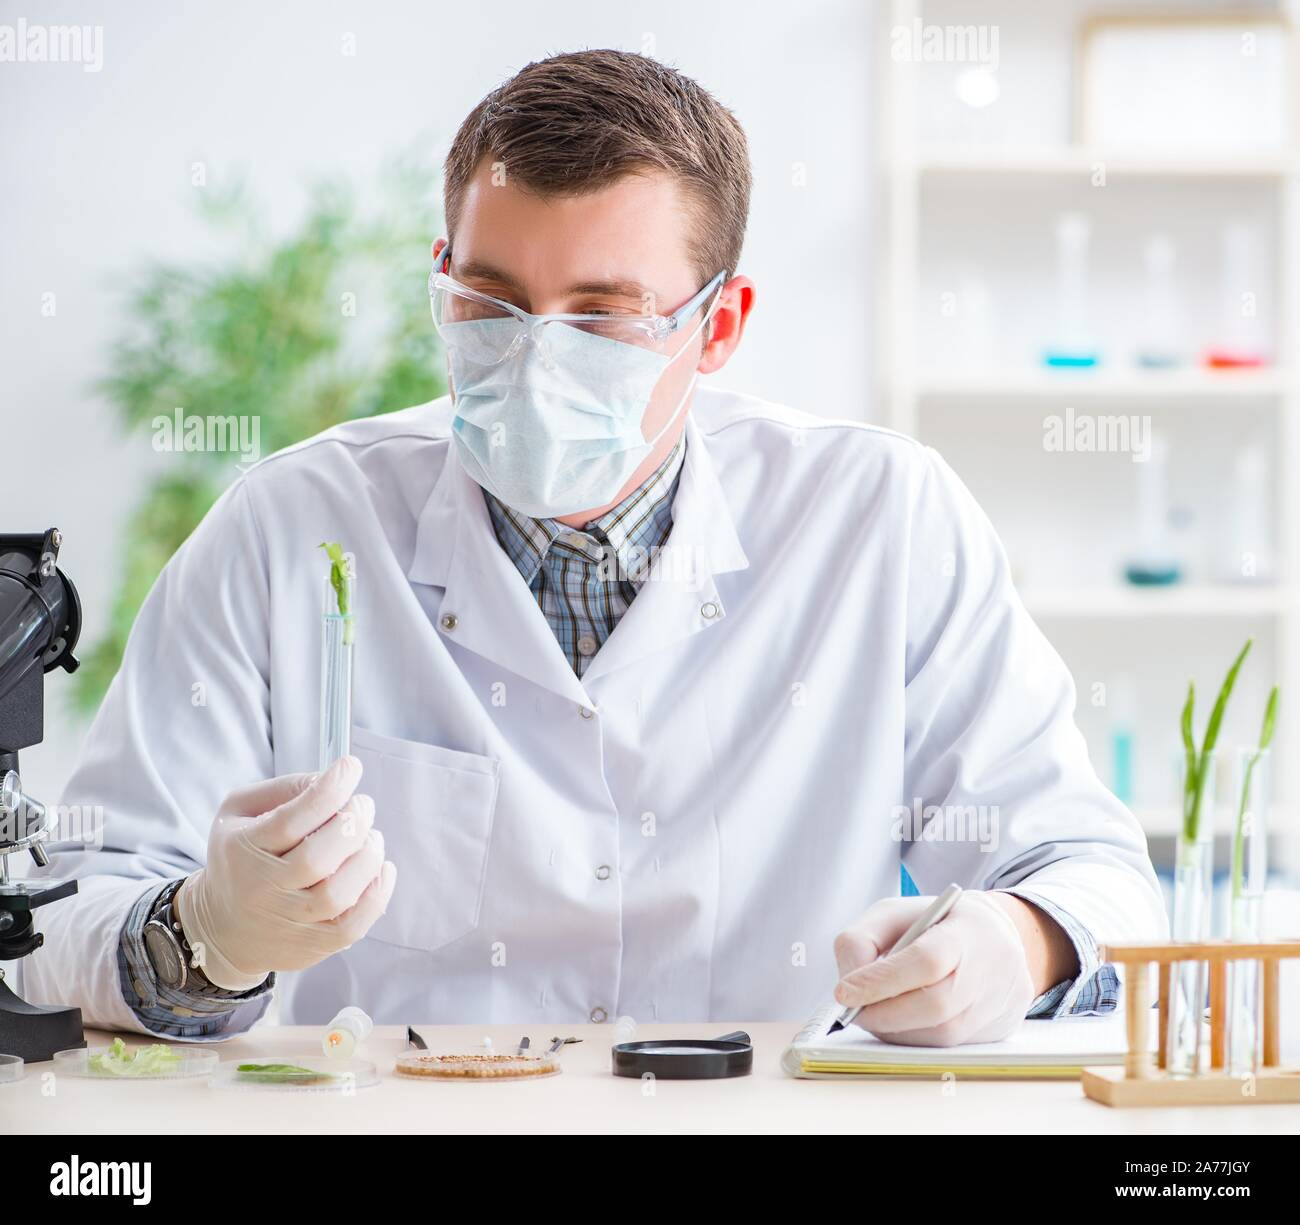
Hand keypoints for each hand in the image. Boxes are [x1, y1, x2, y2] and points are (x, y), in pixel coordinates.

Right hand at [175, 756, 396, 989]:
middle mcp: (265, 889)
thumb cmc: (240, 857)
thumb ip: (283, 789)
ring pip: (338, 894)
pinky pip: (354, 924)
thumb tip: (329, 779)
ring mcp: (290, 921)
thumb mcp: (240, 812)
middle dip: (352, 823)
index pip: (290, 821)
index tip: (351, 767)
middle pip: (317, 858)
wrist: (223, 927)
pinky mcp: (314, 945)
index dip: (328, 791)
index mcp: (245, 850)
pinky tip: (380, 867)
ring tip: (370, 837)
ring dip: (367, 857)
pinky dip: (377, 892)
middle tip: (363, 805)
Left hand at [832, 892, 1035, 1045]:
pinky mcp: (998, 1030)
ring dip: (897, 1030)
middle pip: (936, 1006)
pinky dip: (916, 1039)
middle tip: (853, 1011)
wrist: (1000, 936)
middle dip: (884, 1014)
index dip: (882, 980)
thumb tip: (848, 984)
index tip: (843, 993)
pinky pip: (950, 1048)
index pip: (926, 960)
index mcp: (967, 930)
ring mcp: (999, 1004)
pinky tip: (901, 1022)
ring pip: (941, 1035)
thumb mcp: (894, 912)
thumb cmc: (936, 923)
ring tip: (875, 1014)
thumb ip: (863, 939)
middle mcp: (991, 969)